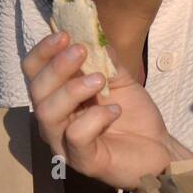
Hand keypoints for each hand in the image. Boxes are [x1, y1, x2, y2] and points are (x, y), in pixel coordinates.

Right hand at [22, 31, 171, 190]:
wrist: (159, 148)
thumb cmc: (133, 115)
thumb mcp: (119, 78)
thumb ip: (104, 58)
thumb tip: (91, 32)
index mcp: (56, 97)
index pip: (33, 71)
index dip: (43, 50)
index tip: (64, 34)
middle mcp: (53, 120)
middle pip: (36, 89)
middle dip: (57, 66)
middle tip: (81, 50)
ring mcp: (64, 143)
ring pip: (48, 112)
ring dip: (73, 89)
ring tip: (100, 80)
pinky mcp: (82, 161)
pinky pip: (75, 135)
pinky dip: (95, 118)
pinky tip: (114, 111)